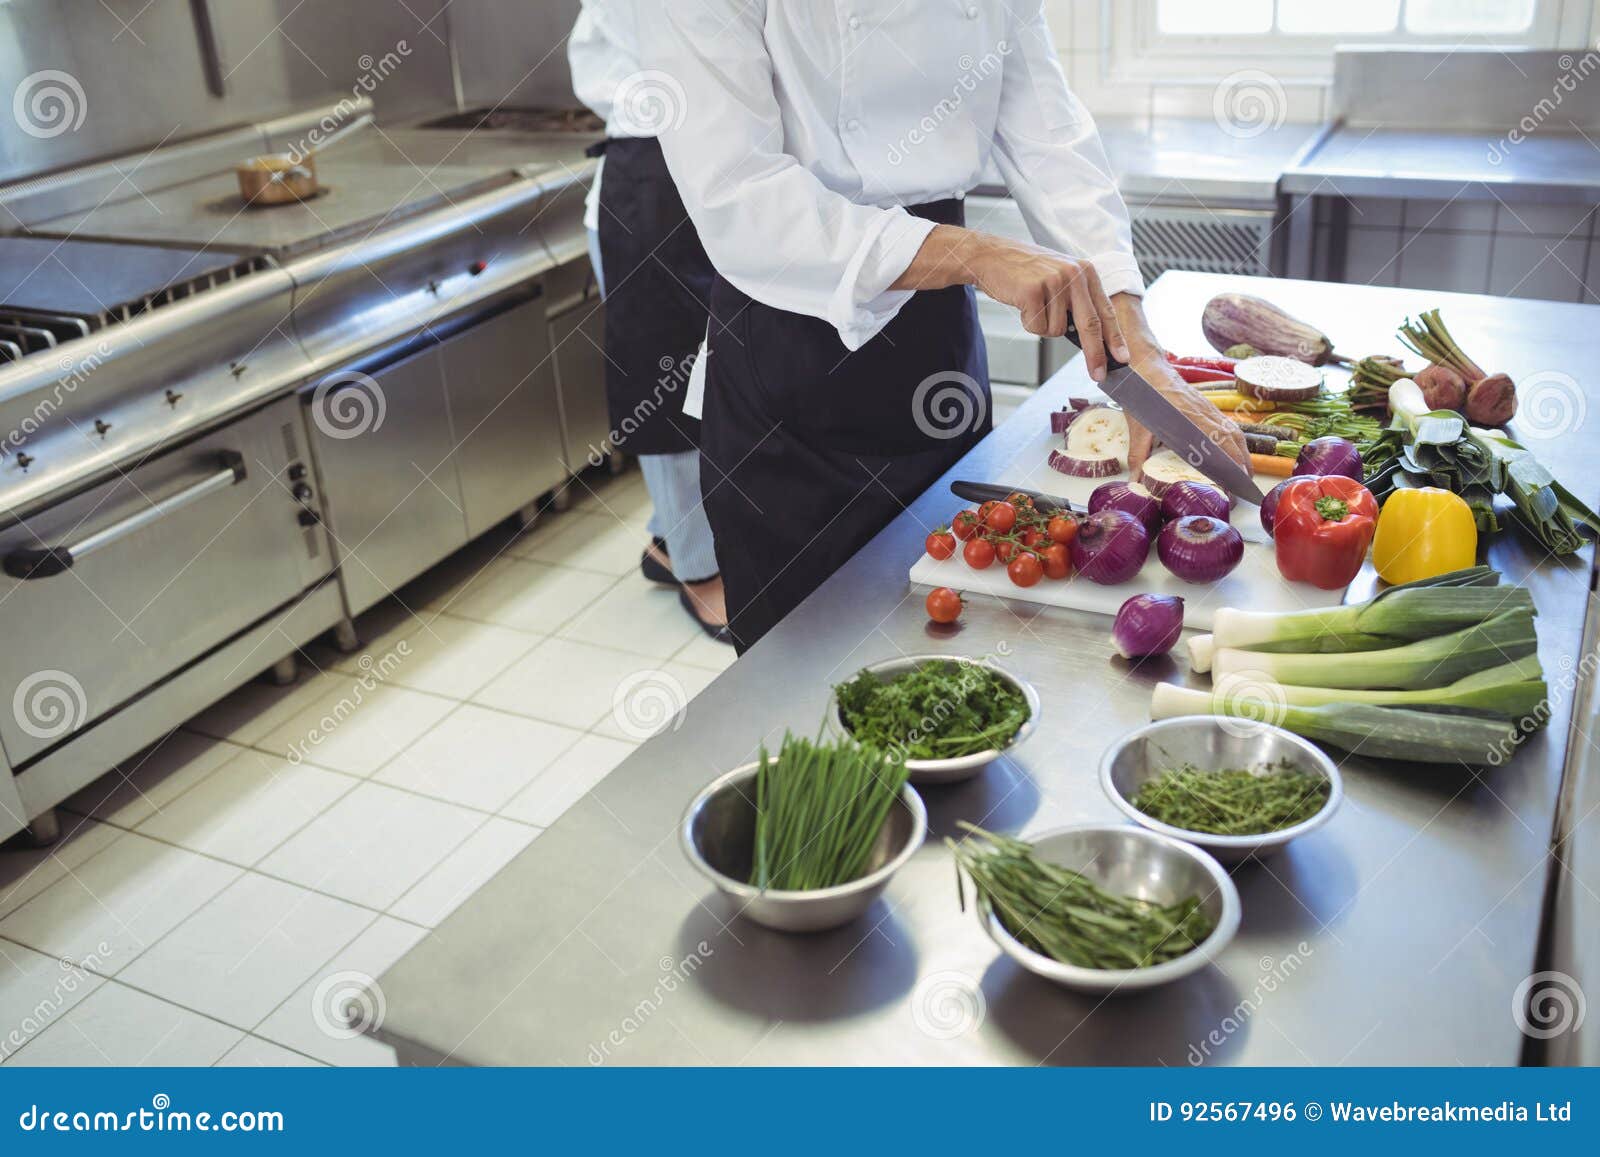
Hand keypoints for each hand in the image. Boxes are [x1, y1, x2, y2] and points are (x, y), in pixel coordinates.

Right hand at [967, 236, 1129, 381]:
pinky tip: (1023, 304)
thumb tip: (1092, 338)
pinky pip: (1038, 327)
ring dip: (1043, 326)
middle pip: (1090, 325)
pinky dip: (1028, 322)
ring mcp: (1054, 282)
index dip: (1115, 338)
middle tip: (1098, 374)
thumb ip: (1077, 301)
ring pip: (1057, 330)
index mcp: (1085, 272)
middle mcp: (1074, 275)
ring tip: (1033, 305)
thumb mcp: (1060, 278)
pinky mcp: (1034, 291)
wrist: (991, 256)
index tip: (1121, 358)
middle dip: (1095, 354)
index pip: (1105, 311)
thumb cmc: (1025, 272)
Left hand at [1112, 295, 1250, 474]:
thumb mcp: (1136, 426)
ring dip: (1241, 450)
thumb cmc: (1140, 393)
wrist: (1144, 364)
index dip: (1231, 460)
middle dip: (1243, 460)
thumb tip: (1135, 482)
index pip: (1218, 441)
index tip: (1238, 478)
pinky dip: (1233, 438)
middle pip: (1232, 437)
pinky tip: (1233, 450)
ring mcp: (1205, 405)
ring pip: (1231, 429)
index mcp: (1188, 416)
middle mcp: (1202, 410)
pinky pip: (1224, 422)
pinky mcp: (1203, 403)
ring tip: (1244, 471)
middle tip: (1245, 483)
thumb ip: (1137, 455)